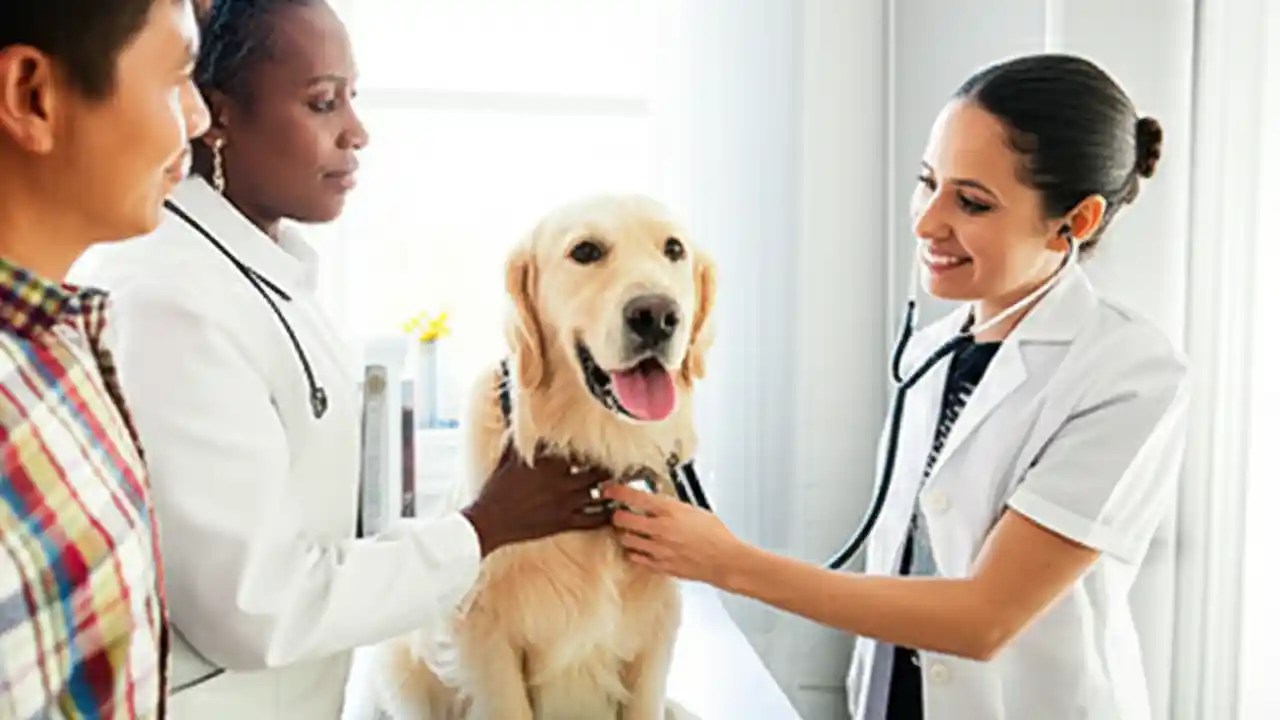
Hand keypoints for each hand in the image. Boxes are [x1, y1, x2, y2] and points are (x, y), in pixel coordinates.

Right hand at [462, 444, 612, 556]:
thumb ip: (519, 442)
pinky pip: (592, 520)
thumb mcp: (507, 459)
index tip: (599, 448)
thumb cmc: (496, 489)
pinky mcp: (564, 522)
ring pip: (599, 495)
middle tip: (618, 467)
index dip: (591, 451)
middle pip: (596, 472)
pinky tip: (614, 512)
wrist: (490, 520)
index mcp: (550, 463)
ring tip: (622, 486)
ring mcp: (565, 503)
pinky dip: (606, 516)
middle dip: (607, 469)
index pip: (578, 452)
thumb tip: (519, 426)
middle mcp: (562, 481)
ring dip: (612, 490)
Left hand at [603, 484, 749, 587]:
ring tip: (633, 531)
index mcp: (669, 511)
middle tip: (619, 513)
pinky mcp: (659, 565)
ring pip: (626, 539)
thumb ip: (672, 506)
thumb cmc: (715, 535)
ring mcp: (658, 549)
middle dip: (617, 515)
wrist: (724, 560)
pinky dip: (635, 552)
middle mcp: (660, 529)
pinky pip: (636, 558)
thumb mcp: (694, 510)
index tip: (609, 489)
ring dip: (626, 534)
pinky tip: (641, 548)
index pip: (635, 496)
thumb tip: (657, 502)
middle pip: (623, 519)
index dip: (617, 491)